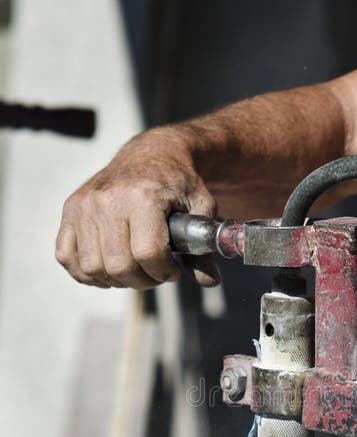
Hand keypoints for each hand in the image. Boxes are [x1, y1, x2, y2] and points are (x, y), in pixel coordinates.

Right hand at [56, 126, 219, 289]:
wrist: (151, 155)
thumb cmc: (178, 183)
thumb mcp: (201, 208)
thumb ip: (204, 247)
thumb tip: (210, 281)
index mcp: (143, 197)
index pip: (149, 255)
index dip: (165, 272)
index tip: (172, 269)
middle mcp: (108, 199)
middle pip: (120, 267)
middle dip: (143, 280)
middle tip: (154, 272)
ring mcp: (84, 205)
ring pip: (94, 268)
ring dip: (116, 279)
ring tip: (134, 268)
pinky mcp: (70, 210)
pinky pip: (67, 257)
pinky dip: (85, 272)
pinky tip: (107, 268)